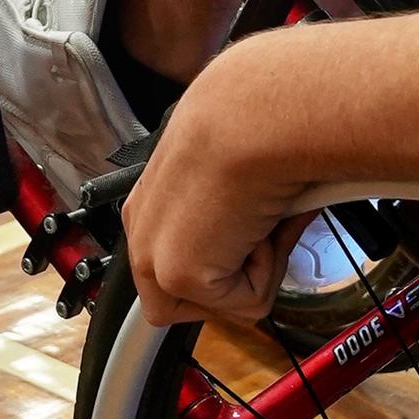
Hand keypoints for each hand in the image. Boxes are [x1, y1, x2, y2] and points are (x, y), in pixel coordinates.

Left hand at [123, 51, 301, 330]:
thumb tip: (277, 222)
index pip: (179, 259)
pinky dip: (269, 270)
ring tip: (263, 218)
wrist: (256, 114)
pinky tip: (260, 221)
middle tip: (263, 227)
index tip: (254, 230)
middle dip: (236, 277)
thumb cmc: (256, 119)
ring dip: (256, 272)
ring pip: (220, 303)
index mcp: (150, 202)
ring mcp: (154, 258)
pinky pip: (245, 304)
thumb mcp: (237, 170)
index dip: (225, 258)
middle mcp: (142, 230)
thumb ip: (238, 210)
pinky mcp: (177, 276)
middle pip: (190, 296)